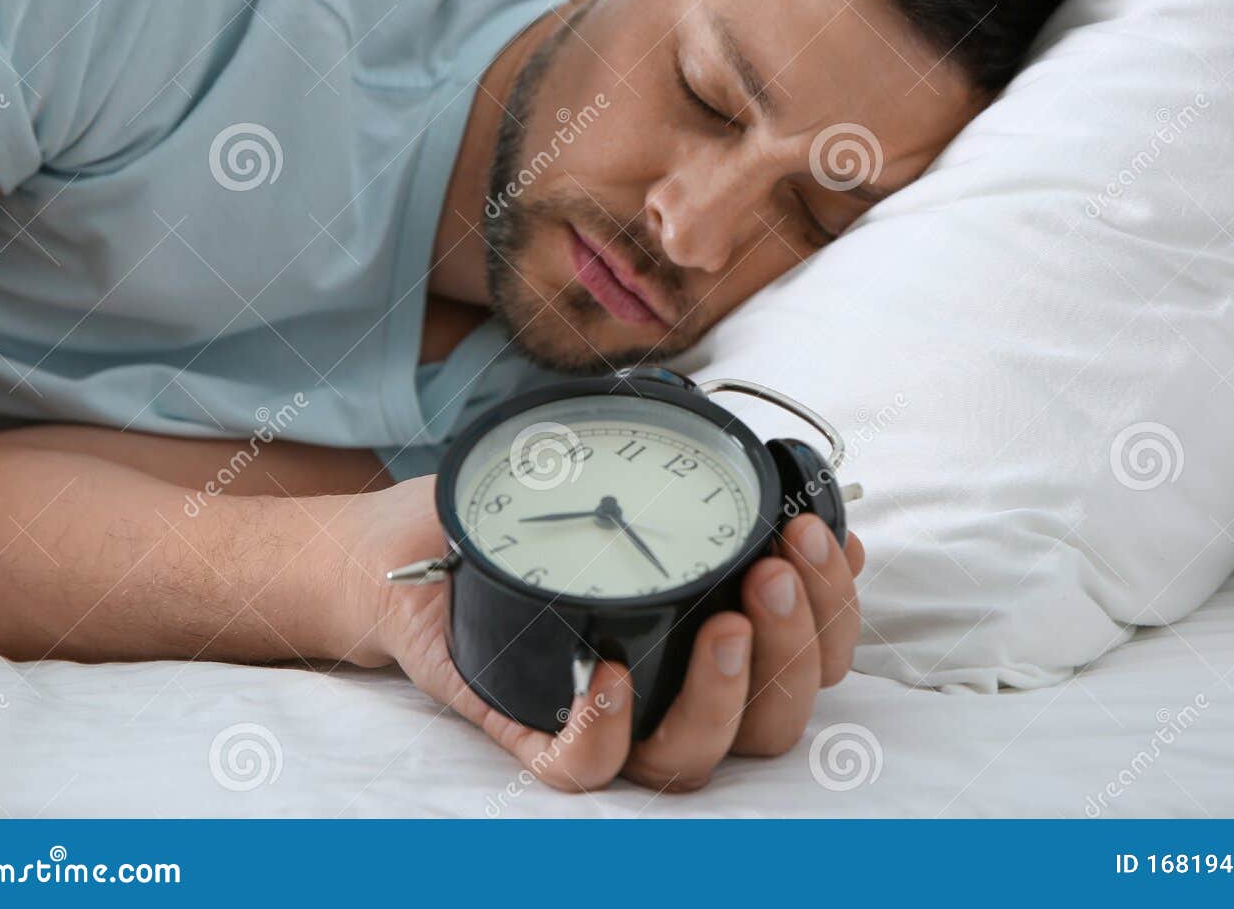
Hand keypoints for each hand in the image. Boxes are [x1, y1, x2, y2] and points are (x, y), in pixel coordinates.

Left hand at [361, 476, 865, 792]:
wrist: (398, 548)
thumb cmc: (511, 512)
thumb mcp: (610, 466)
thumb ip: (696, 471)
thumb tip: (799, 481)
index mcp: (711, 626)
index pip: (811, 651)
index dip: (835, 607)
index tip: (816, 534)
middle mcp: (673, 682)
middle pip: (778, 713)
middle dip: (800, 641)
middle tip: (776, 565)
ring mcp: (610, 712)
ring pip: (699, 754)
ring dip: (729, 690)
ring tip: (725, 618)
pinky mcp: (534, 728)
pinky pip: (586, 768)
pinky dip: (606, 731)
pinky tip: (608, 674)